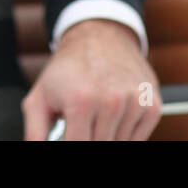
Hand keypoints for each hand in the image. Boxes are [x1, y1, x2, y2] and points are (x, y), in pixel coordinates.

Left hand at [21, 19, 162, 140]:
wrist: (99, 37)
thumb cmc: (68, 69)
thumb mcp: (39, 98)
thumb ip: (35, 134)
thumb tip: (35, 150)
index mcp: (80, 102)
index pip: (77, 148)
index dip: (72, 145)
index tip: (71, 136)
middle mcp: (111, 102)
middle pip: (100, 147)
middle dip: (87, 139)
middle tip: (81, 124)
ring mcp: (135, 104)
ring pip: (119, 146)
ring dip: (106, 137)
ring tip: (96, 116)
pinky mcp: (152, 105)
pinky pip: (138, 140)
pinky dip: (124, 135)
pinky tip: (113, 117)